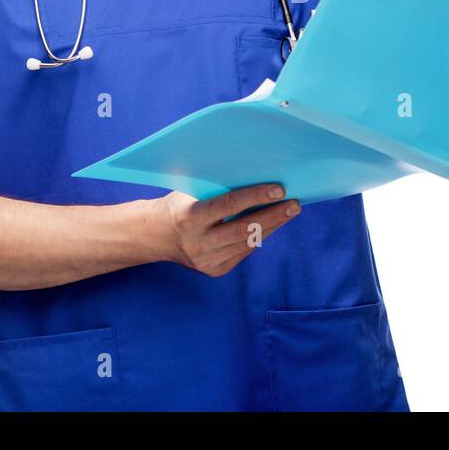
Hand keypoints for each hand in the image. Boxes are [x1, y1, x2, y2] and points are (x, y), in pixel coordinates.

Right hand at [152, 184, 300, 276]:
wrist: (154, 236)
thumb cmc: (177, 205)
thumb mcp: (190, 193)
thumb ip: (217, 191)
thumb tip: (256, 178)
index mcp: (190, 217)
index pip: (229, 206)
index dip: (255, 197)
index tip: (278, 189)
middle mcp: (198, 243)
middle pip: (244, 229)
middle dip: (273, 216)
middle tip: (294, 204)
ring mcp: (207, 261)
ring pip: (248, 243)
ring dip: (272, 227)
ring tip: (288, 212)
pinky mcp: (215, 271)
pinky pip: (243, 252)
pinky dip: (259, 237)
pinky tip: (271, 225)